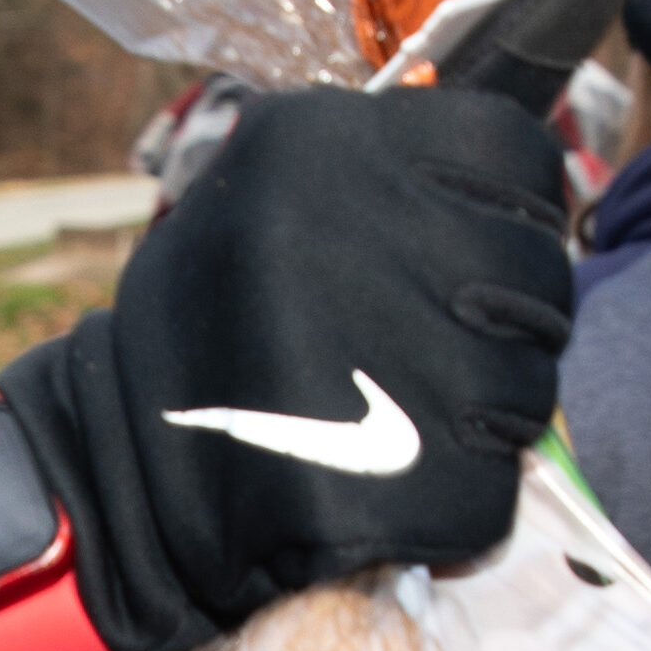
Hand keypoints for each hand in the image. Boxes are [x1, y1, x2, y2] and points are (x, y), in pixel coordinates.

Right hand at [0, 84, 571, 650]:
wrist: (109, 472)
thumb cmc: (203, 331)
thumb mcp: (265, 201)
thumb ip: (381, 182)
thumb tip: (519, 197)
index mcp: (324, 143)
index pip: (523, 157)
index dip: (519, 218)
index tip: (480, 261)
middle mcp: (363, 232)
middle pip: (541, 279)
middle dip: (510, 331)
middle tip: (438, 363)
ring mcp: (388, 359)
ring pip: (530, 390)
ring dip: (489, 423)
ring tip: (404, 432)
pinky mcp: (396, 480)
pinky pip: (495, 491)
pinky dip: (459, 507)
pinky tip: (394, 495)